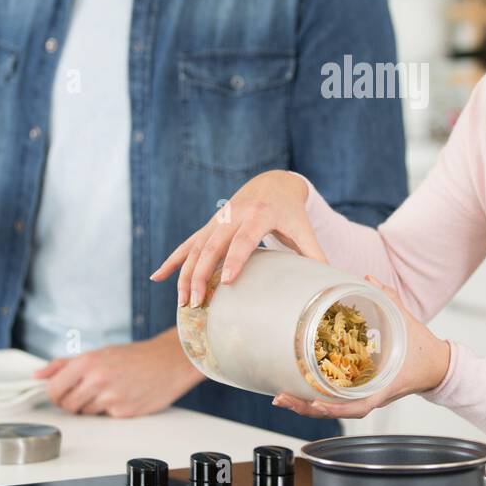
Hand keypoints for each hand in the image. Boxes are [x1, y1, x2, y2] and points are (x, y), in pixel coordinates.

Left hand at [31, 329, 200, 417]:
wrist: (169, 362)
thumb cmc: (135, 356)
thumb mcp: (100, 352)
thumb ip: (65, 364)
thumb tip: (38, 375)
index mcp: (88, 361)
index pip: (54, 389)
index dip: (55, 393)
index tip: (61, 391)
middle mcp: (98, 379)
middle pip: (67, 405)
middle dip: (73, 401)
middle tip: (89, 390)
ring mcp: (111, 397)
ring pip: (85, 413)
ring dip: (92, 405)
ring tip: (110, 390)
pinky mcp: (123, 412)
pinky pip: (105, 417)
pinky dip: (110, 410)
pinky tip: (123, 396)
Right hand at [151, 169, 326, 307]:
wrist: (272, 183)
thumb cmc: (290, 212)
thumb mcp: (303, 228)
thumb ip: (314, 254)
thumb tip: (327, 282)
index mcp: (260, 215)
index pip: (246, 238)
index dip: (236, 258)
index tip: (228, 280)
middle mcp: (234, 216)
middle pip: (213, 246)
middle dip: (203, 274)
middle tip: (197, 302)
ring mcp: (217, 221)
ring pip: (196, 248)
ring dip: (186, 274)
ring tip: (182, 302)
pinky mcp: (209, 227)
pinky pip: (187, 245)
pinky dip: (172, 261)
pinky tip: (157, 277)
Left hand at [271, 275, 450, 420]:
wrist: (437, 366)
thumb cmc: (424, 350)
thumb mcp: (407, 321)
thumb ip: (387, 299)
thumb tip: (368, 279)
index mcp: (384, 386)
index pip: (359, 407)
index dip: (336, 408)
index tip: (317, 404)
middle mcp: (372, 395)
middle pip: (335, 411)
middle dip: (306, 408)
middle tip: (282, 399)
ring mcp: (366, 396)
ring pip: (332, 408)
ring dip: (305, 406)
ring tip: (281, 398)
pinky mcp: (362, 392)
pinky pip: (337, 400)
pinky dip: (317, 399)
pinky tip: (298, 394)